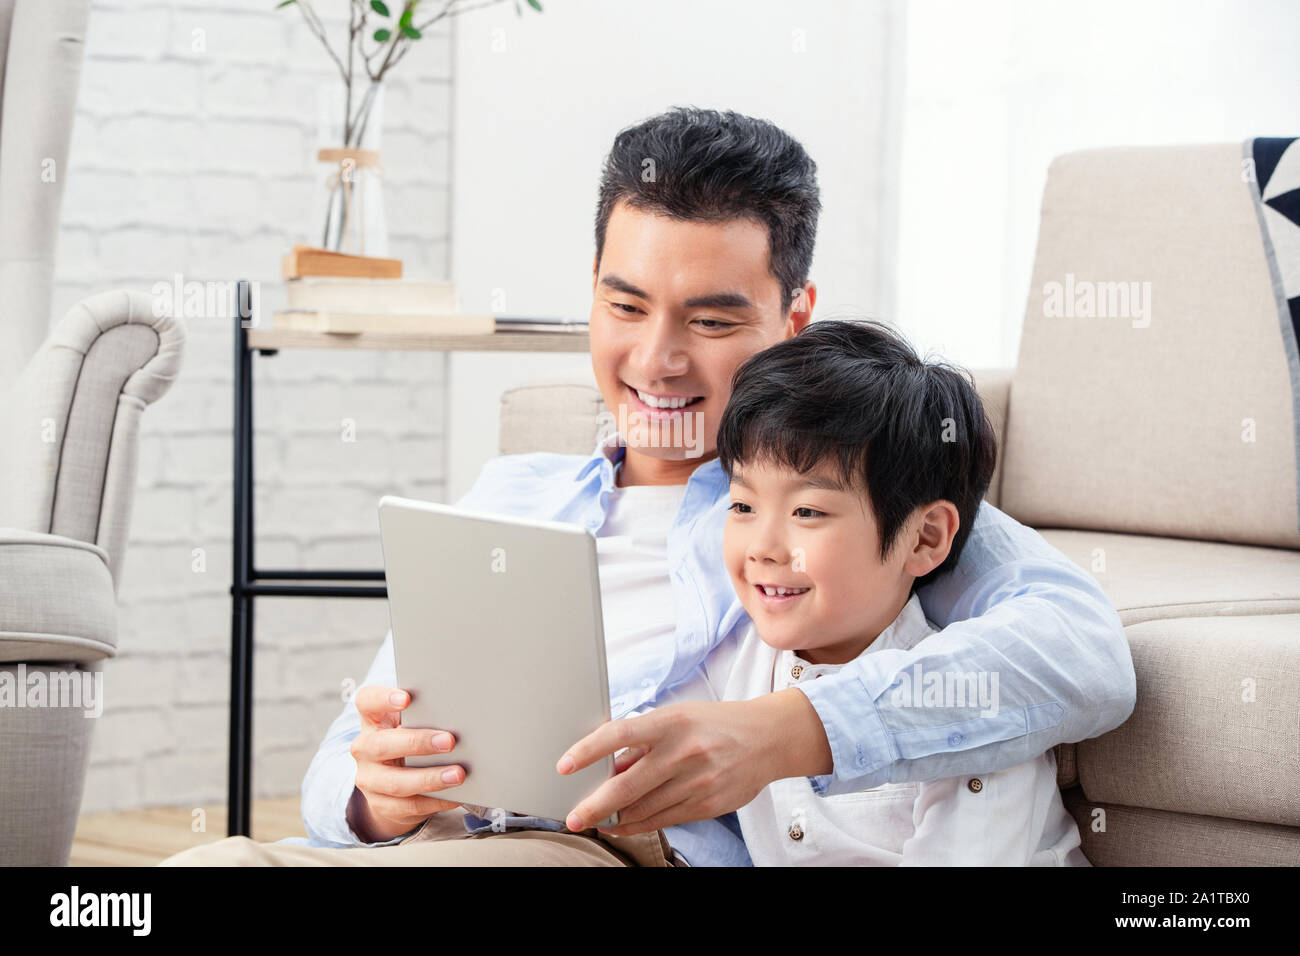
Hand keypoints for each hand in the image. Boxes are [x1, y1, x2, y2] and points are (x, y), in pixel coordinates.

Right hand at [347, 686, 464, 842]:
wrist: (391, 785)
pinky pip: (410, 805)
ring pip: (396, 782)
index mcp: (373, 720)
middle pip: (382, 744)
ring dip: (430, 778)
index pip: (366, 701)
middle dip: (418, 743)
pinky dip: (435, 800)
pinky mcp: (382, 805)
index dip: (383, 698)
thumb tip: (462, 716)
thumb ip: (425, 716)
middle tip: (449, 741)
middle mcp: (365, 748)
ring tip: (458, 774)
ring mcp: (370, 779)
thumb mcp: (410, 725)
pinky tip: (455, 795)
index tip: (406, 698)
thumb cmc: (408, 742)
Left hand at [555, 690, 831, 835]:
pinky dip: (639, 825)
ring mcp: (698, 782)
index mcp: (673, 722)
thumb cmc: (716, 724)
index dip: (588, 750)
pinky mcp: (708, 805)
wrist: (769, 739)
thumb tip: (609, 766)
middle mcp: (684, 752)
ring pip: (644, 809)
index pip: (620, 734)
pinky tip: (623, 825)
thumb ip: (643, 741)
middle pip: (628, 785)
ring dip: (615, 819)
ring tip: (595, 821)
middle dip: (595, 805)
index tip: (564, 765)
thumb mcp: (678, 717)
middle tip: (573, 816)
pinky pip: (664, 820)